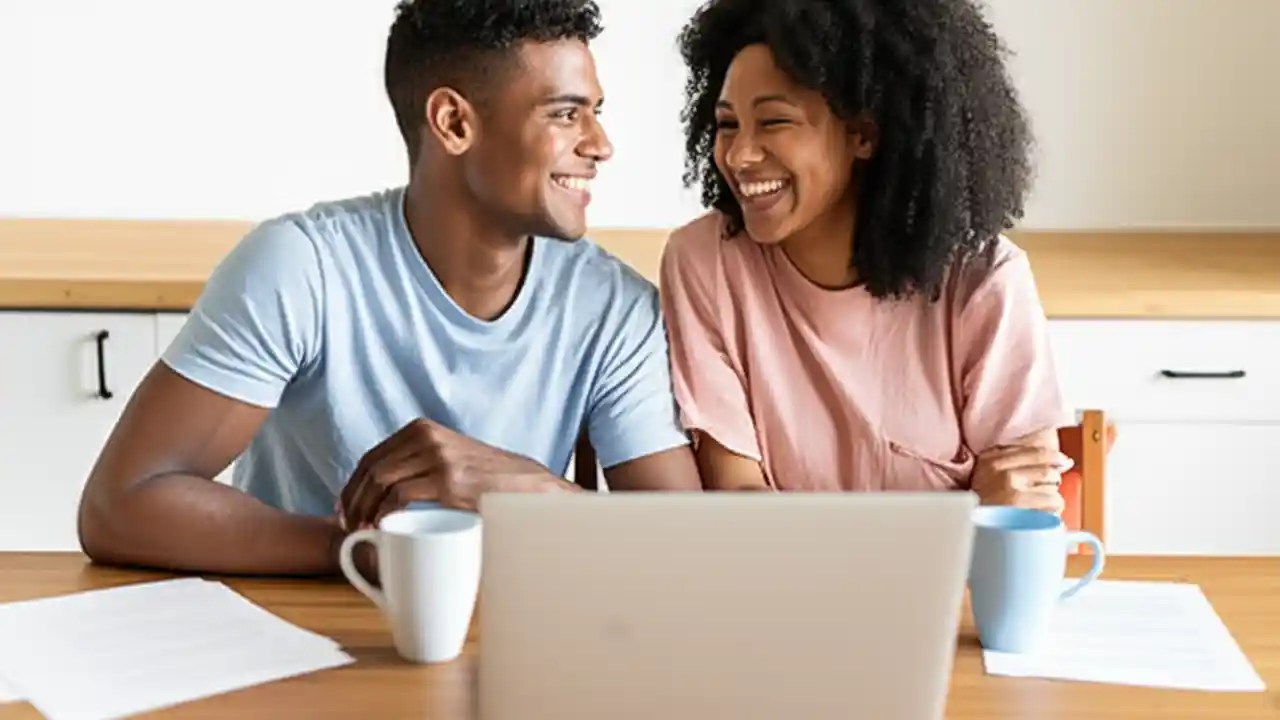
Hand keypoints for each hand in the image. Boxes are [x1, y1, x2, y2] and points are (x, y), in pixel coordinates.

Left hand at [338, 418, 568, 528]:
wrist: (524, 485)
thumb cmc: (484, 480)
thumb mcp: (448, 456)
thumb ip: (419, 461)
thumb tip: (379, 489)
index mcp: (422, 428)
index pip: (371, 457)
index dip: (351, 486)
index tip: (344, 510)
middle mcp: (426, 436)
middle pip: (370, 469)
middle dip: (352, 500)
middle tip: (349, 526)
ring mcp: (437, 457)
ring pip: (380, 481)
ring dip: (363, 510)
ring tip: (362, 531)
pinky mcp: (447, 480)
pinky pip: (400, 496)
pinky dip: (383, 514)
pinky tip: (381, 527)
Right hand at [970, 444, 1072, 514]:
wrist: (965, 524)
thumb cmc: (976, 500)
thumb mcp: (984, 470)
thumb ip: (1008, 457)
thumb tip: (1053, 457)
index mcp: (994, 459)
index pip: (1036, 452)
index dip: (1055, 456)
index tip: (1065, 462)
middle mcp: (1003, 473)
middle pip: (1049, 472)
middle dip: (1052, 482)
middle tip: (1044, 491)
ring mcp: (1013, 492)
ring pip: (1054, 493)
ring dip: (1052, 502)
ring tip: (1039, 508)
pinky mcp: (1021, 512)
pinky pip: (1052, 511)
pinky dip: (1051, 517)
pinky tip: (1040, 519)